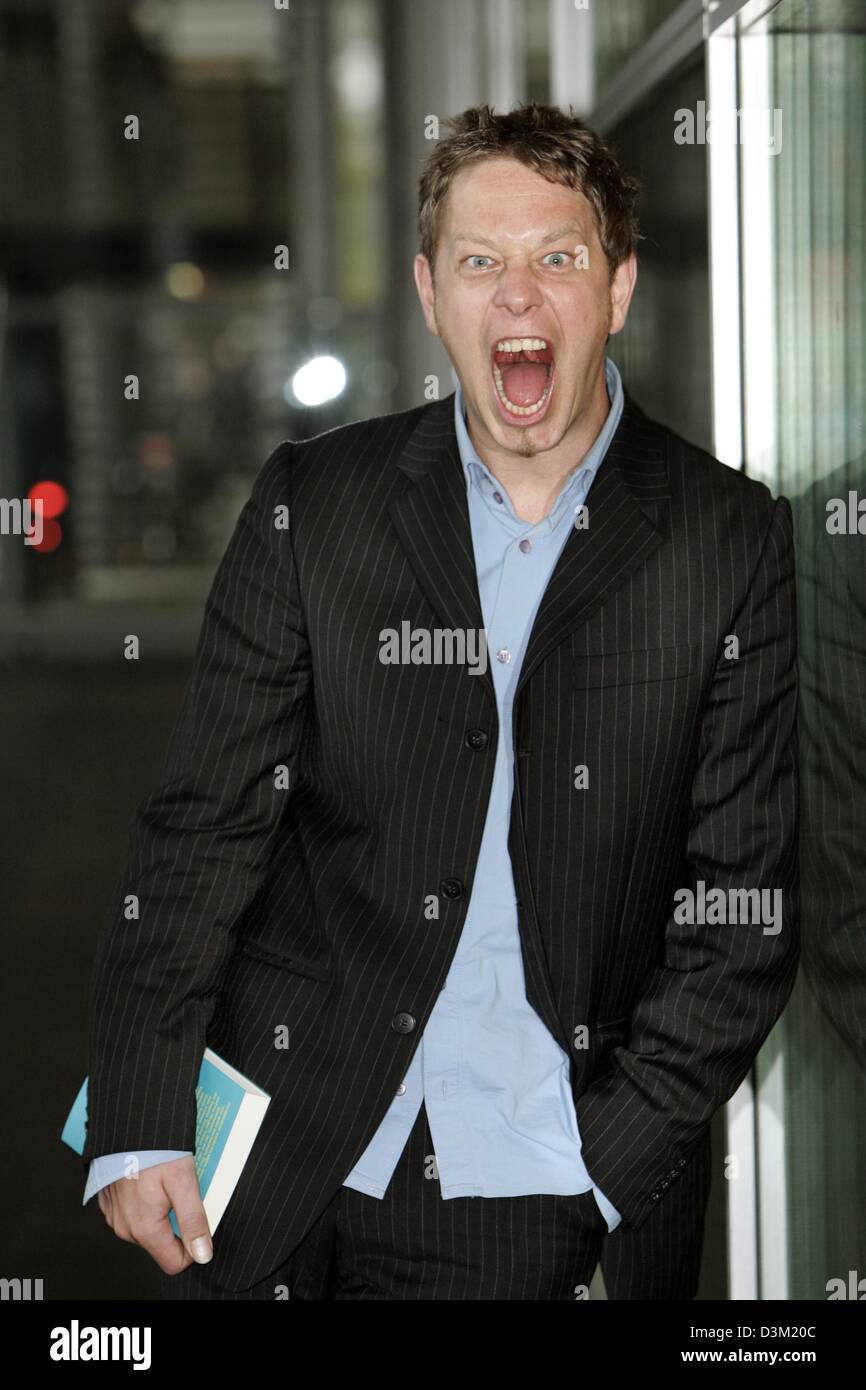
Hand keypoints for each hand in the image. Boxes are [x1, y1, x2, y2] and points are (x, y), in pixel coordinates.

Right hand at [97, 1155, 211, 1274]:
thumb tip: (203, 1254)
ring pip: (148, 1227)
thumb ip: (194, 1221)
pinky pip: (133, 1213)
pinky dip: (144, 1200)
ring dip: (161, 1209)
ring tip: (164, 1180)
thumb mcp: (183, 1181)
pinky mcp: (110, 1203)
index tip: (198, 1218)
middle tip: (181, 1190)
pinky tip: (149, 1178)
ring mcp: (115, 1216)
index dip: (193, 1245)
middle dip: (176, 1221)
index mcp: (145, 1229)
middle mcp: (126, 1229)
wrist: (125, 1124)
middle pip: (162, 1243)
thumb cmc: (153, 1149)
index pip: (175, 1262)